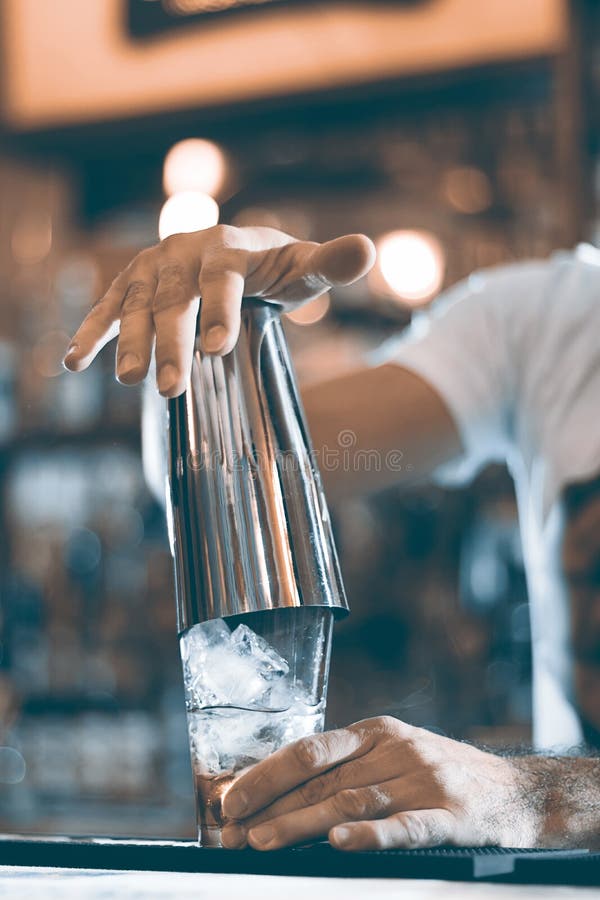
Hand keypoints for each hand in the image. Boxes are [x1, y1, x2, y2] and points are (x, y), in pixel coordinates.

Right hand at [62, 225, 375, 396]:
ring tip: (128, 381)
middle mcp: (184, 253)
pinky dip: (91, 332)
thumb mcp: (303, 266)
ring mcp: (153, 268)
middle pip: (174, 300)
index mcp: (229, 247)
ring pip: (137, 305)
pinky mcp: (132, 285)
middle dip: (172, 344)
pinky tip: (74, 362)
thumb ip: (331, 264)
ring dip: (128, 341)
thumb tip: (368, 249)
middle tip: (170, 389)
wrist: (234, 252)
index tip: (217, 347)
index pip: (222, 280)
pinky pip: (108, 308)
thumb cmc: (275, 269)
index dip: (219, 310)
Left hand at [219, 716, 539, 850]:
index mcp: (376, 733)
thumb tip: (279, 796)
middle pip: (323, 778)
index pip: (310, 750)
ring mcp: (425, 781)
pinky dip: (371, 834)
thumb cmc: (442, 776)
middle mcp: (396, 750)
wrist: (517, 792)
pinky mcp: (453, 817)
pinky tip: (340, 842)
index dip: (267, 774)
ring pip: (352, 801)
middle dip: (271, 805)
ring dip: (302, 823)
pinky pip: (407, 826)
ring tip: (263, 841)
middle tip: (232, 831)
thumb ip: (347, 770)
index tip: (230, 799)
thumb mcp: (394, 757)